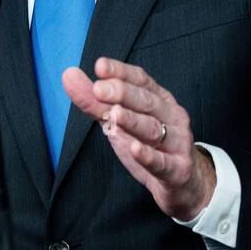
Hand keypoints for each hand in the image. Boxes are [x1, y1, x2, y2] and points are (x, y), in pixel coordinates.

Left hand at [64, 58, 215, 221]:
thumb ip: (95, 101)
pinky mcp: (178, 169)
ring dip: (133, 121)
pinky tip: (134, 149)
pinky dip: (148, 156)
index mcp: (159, 99)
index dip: (121, 72)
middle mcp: (172, 116)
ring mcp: (178, 142)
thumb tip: (68, 75)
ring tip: (114, 114)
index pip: (141, 80)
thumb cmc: (150, 146)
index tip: (99, 66)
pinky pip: (162, 162)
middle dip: (123, 93)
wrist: (182, 183)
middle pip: (147, 101)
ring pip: (154, 129)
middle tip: (99, 88)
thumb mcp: (121, 122)